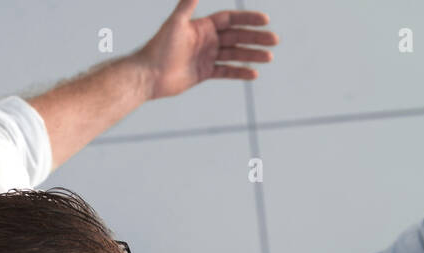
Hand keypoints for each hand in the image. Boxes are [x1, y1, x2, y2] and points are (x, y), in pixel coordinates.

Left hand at [134, 0, 278, 98]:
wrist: (150, 75)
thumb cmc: (159, 47)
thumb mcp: (175, 23)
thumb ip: (187, 5)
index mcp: (202, 26)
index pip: (230, 19)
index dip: (247, 19)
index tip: (264, 20)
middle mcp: (206, 40)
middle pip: (237, 37)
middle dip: (256, 38)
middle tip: (274, 40)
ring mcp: (206, 57)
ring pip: (234, 55)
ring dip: (252, 55)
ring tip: (269, 57)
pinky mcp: (204, 73)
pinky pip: (226, 72)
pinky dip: (239, 72)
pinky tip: (253, 74)